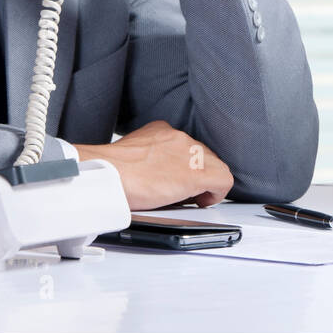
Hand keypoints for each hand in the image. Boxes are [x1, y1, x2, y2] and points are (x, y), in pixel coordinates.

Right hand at [73, 120, 233, 209]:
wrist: (109, 174)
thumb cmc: (111, 170)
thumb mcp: (131, 152)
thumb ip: (148, 155)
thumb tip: (151, 172)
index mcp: (162, 131)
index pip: (186, 146)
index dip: (186, 165)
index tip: (178, 177)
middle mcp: (179, 137)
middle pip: (203, 155)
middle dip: (197, 173)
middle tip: (186, 192)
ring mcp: (190, 154)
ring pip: (214, 166)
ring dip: (205, 183)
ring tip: (193, 198)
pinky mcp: (197, 174)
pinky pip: (223, 180)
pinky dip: (217, 193)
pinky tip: (203, 202)